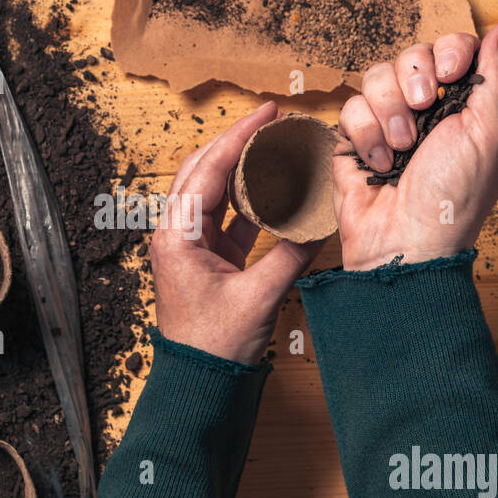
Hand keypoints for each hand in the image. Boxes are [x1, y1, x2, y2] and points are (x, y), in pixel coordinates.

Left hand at [152, 102, 323, 364]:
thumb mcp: (259, 297)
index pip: (207, 169)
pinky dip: (248, 199)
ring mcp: (189, 247)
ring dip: (241, 168)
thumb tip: (321, 224)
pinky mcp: (204, 260)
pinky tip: (273, 187)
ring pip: (213, 191)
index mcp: (177, 236)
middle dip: (236, 142)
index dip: (238, 136)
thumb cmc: (215, 347)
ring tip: (274, 147)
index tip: (266, 112)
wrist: (200, 385)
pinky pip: (226, 217)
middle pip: (202, 170)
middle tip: (270, 121)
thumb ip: (291, 256)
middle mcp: (176, 235)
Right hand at [335, 23, 497, 270]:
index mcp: (461, 103)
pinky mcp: (353, 139)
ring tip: (402, 149)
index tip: (450, 74)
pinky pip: (350, 108)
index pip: (450, 47)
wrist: (407, 241)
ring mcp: (386, 122)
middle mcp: (424, 108)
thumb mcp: (488, 133)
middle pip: (411, 55)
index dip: (447, 51)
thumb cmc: (454, 197)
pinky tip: (380, 164)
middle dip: (414, 82)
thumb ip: (494, 77)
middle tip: (422, 115)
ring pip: (375, 77)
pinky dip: (366, 137)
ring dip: (389, 113)